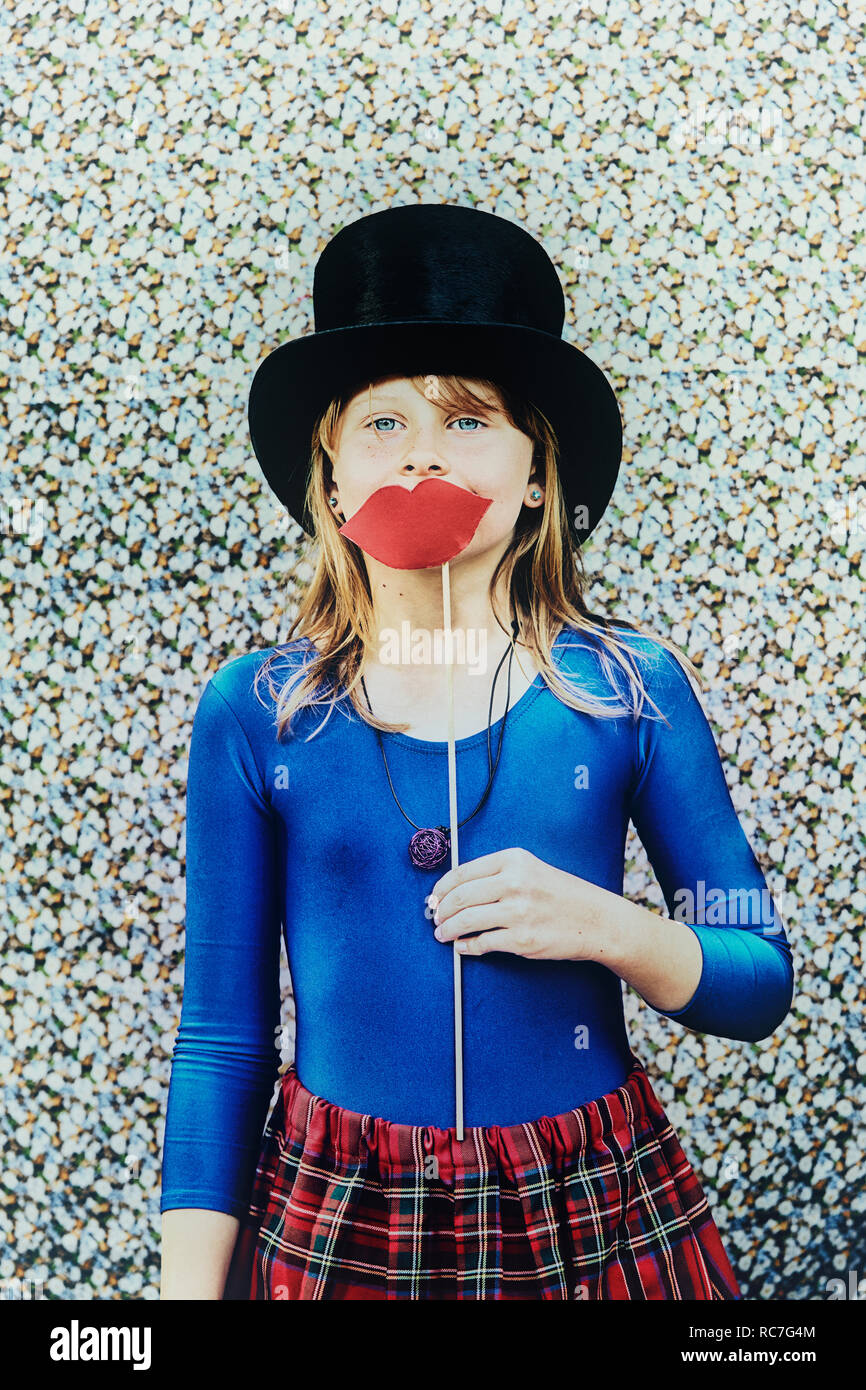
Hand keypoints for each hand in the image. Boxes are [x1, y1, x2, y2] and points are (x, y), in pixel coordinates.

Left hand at [427, 846, 610, 961]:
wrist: (596, 919)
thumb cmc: (562, 895)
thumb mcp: (530, 870)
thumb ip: (496, 875)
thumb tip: (456, 890)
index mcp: (513, 861)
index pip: (462, 872)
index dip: (441, 888)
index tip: (434, 897)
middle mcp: (514, 883)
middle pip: (460, 897)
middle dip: (441, 911)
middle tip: (435, 918)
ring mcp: (518, 912)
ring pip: (466, 920)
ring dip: (448, 930)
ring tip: (443, 934)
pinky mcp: (522, 939)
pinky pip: (482, 943)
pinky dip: (467, 947)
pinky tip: (462, 946)